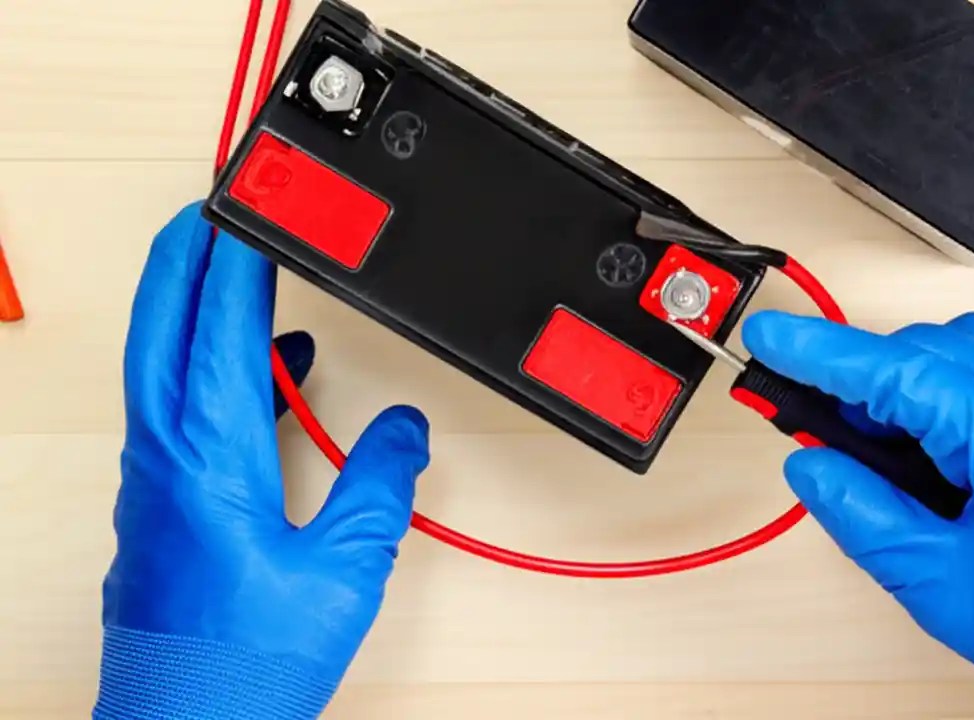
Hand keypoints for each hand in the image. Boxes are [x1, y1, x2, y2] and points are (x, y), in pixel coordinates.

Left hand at [95, 203, 429, 718]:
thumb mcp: (344, 568)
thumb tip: (404, 431)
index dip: (237, 251)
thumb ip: (380, 485)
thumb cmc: (246, 660)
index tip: (251, 202)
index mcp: (209, 451)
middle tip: (215, 204)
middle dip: (186, 251)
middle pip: (162, 320)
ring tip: (245, 273)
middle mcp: (166, 451)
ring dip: (199, 306)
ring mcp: (154, 475)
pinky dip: (219, 369)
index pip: (220, 321)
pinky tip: (274, 378)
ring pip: (164, 360)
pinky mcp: (159, 500)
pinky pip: (180, 405)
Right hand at [743, 311, 973, 719]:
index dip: (820, 353)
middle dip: (860, 378)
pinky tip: (933, 429)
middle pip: (924, 348)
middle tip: (814, 425)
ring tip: (881, 442)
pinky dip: (948, 379)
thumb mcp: (941, 582)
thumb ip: (863, 514)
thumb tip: (808, 465)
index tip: (769, 337)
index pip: (897, 372)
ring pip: (958, 344)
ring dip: (905, 379)